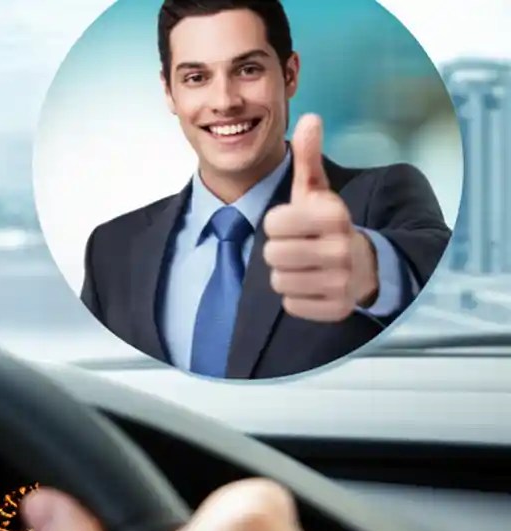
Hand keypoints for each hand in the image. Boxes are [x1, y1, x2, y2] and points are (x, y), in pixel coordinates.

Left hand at [262, 114, 379, 321]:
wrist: (363, 265)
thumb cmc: (327, 225)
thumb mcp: (316, 191)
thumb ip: (308, 157)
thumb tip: (310, 117)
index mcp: (334, 215)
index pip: (272, 223)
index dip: (277, 223)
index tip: (295, 223)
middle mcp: (342, 248)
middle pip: (272, 254)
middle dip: (278, 250)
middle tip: (298, 247)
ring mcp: (342, 281)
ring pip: (279, 281)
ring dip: (286, 274)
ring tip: (306, 265)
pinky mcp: (336, 308)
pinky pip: (291, 305)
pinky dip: (297, 297)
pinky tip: (313, 284)